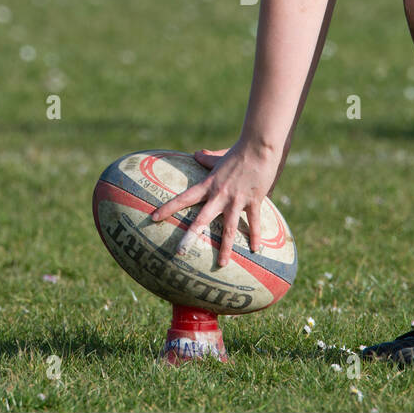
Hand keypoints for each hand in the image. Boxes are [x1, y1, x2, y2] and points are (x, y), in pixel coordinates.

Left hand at [150, 143, 279, 267]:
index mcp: (209, 185)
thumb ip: (207, 158)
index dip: (168, 208)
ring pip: (228, 229)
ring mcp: (237, 200)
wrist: (259, 147)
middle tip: (179, 253)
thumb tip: (195, 153)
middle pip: (202, 220)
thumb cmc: (239, 151)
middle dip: (190, 237)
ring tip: (221, 265)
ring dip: (225, 248)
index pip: (184, 198)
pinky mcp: (254, 201)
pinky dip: (254, 236)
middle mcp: (220, 195)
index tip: (153, 218)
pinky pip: (253, 223)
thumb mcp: (219, 156)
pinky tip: (256, 250)